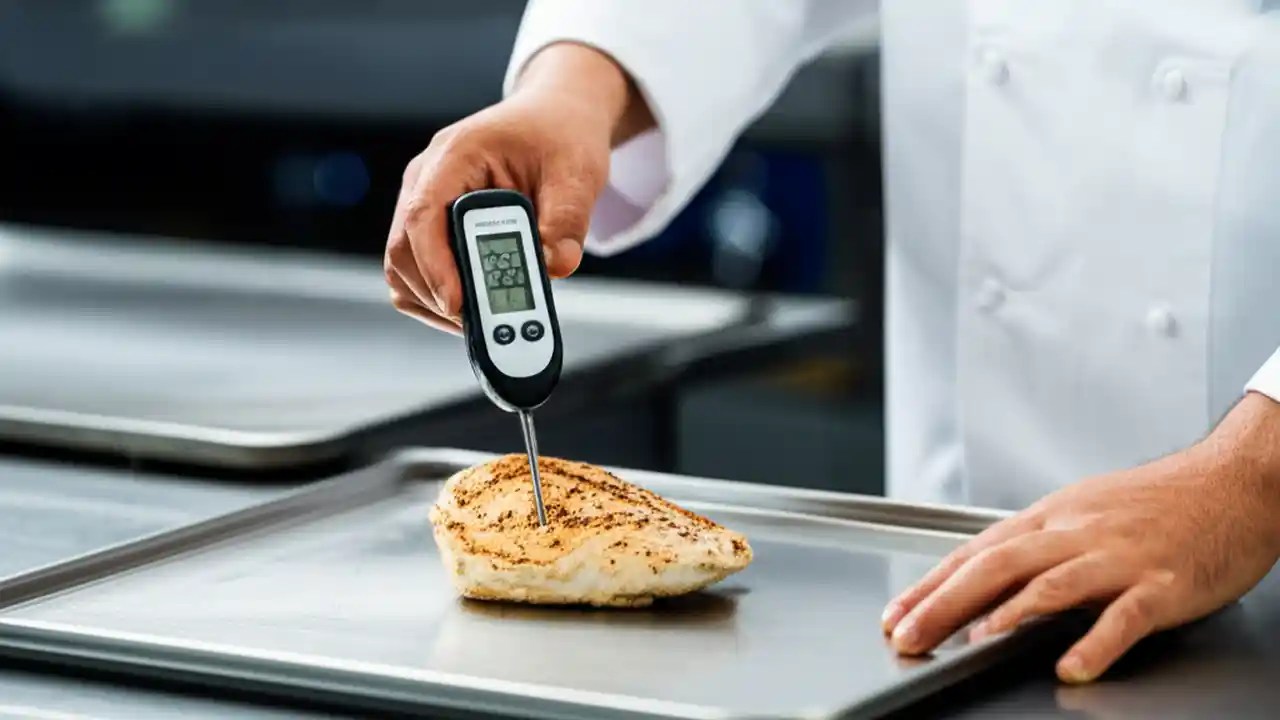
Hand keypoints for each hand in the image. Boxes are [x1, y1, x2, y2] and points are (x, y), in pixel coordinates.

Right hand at [384, 43, 650, 331]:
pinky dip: (441, 297)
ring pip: (404, 267)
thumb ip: (568, 220)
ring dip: (436, 302)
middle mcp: (429, 178)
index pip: (424, 215)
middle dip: (439, 294)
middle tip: (484, 324)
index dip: (436, 266)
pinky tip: (477, 309)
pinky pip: (419, 271)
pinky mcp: (433, 226)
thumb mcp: (577, 173)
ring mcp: (425, 202)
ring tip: (484, 321)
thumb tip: (557, 266)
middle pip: (404, 250)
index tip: (458, 304)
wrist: (555, 118)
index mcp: (456, 155)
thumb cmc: (560, 136)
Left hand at [881, 392, 1279, 682]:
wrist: (1230, 482)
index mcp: (1051, 517)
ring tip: (973, 644)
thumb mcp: (1082, 512)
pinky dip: (1095, 641)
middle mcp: (1076, 532)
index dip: (931, 584)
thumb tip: (985, 577)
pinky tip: (1070, 665)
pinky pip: (1124, 615)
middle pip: (997, 565)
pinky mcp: (1163, 583)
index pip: (976, 551)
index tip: (896, 614)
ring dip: (1007, 615)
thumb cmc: (1157, 502)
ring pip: (1051, 583)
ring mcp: (1118, 557)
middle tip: (908, 636)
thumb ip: (1036, 545)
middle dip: (944, 603)